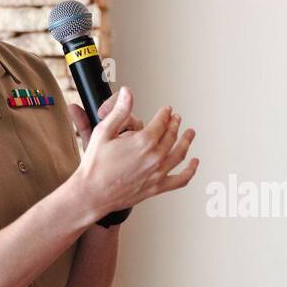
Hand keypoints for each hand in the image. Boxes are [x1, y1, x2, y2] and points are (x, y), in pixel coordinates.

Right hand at [71, 86, 198, 219]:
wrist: (92, 193)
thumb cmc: (95, 164)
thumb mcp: (104, 132)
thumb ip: (120, 111)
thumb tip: (128, 92)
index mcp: (143, 142)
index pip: (161, 122)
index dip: (165, 114)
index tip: (167, 109)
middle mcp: (154, 157)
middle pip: (171, 136)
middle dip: (174, 124)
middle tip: (176, 118)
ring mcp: (157, 174)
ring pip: (179, 154)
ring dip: (186, 141)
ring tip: (190, 133)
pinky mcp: (157, 188)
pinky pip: (180, 180)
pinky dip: (190, 171)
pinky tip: (194, 163)